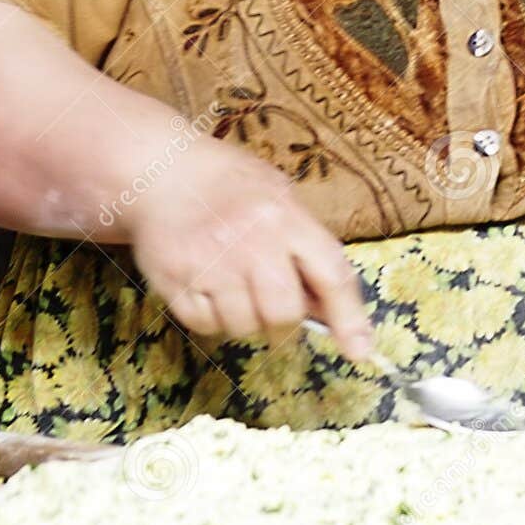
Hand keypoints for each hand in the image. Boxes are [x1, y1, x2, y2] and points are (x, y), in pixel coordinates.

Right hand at [120, 137, 373, 357]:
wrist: (163, 172)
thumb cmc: (234, 187)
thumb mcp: (282, 200)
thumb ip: (308, 249)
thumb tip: (328, 312)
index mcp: (286, 216)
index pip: (331, 275)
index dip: (349, 319)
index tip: (361, 352)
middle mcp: (250, 241)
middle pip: (284, 314)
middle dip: (286, 323)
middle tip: (275, 308)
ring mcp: (209, 262)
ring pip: (244, 326)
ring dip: (247, 319)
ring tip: (236, 286)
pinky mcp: (173, 280)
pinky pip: (206, 325)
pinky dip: (213, 318)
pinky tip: (209, 288)